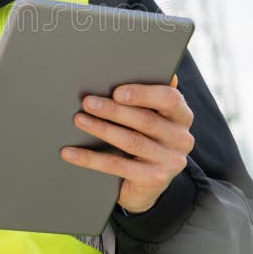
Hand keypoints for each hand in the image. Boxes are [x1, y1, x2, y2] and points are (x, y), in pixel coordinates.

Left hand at [60, 75, 194, 213]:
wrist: (147, 183)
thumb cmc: (147, 138)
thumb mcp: (153, 116)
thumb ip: (150, 94)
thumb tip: (155, 70)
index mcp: (182, 115)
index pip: (169, 99)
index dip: (143, 94)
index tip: (117, 91)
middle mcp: (182, 138)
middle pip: (145, 121)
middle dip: (113, 110)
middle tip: (87, 102)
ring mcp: (170, 161)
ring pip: (131, 142)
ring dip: (101, 129)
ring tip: (79, 120)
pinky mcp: (154, 180)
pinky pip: (117, 166)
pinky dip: (90, 159)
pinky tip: (70, 152)